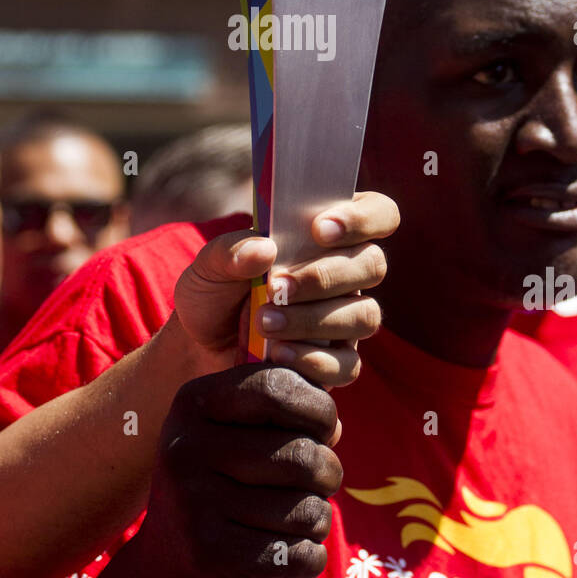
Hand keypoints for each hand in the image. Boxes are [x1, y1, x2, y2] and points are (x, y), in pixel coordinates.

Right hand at [141, 364, 342, 577]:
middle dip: (329, 471)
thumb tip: (333, 428)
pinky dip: (310, 557)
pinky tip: (291, 552)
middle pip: (302, 455)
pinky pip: (298, 555)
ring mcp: (194, 504)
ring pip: (306, 510)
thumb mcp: (233, 429)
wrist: (169, 560)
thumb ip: (285, 410)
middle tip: (321, 481)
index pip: (276, 387)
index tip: (324, 430)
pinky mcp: (210, 556)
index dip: (319, 408)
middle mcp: (186, 448)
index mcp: (193, 403)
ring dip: (318, 517)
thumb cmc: (221, 480)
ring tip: (300, 517)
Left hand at [173, 190, 398, 386]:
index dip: (361, 218)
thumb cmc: (215, 293)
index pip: (377, 213)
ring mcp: (345, 319)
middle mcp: (345, 273)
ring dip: (314, 319)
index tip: (319, 229)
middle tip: (277, 287)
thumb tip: (265, 249)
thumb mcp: (210, 265)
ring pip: (364, 315)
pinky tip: (278, 355)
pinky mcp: (336, 362)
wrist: (199, 346)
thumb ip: (230, 251)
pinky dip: (313, 360)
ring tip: (265, 323)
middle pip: (373, 264)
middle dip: (325, 276)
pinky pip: (348, 364)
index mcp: (327, 235)